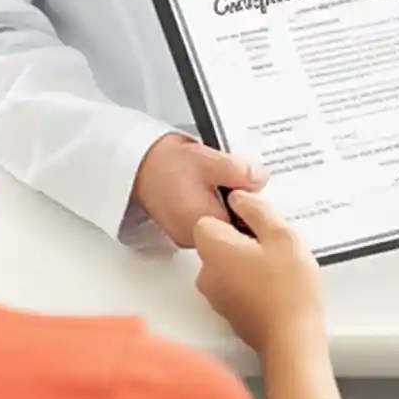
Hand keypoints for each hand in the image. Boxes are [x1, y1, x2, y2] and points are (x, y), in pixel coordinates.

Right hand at [133, 134, 267, 247]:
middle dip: (239, 207)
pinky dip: (211, 209)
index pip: (244, 227)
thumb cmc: (167, 163)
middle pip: (232, 230)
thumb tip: (260, 181)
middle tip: (231, 182)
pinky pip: (206, 223)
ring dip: (225, 208)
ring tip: (215, 184)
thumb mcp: (208, 160)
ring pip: (220, 227)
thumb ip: (238, 171)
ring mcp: (186, 237)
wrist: (137, 164)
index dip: (252, 206)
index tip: (248, 188)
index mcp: (202, 223)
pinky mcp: (182, 231)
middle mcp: (192, 238)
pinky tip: (207, 192)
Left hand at [193, 191, 324, 357]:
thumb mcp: (281, 235)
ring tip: (279, 269)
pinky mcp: (229, 313)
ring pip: (227, 265)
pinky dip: (252, 283)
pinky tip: (276, 287)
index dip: (233, 216)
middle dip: (243, 240)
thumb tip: (240, 198)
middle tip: (274, 246)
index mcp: (214, 249)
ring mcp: (216, 296)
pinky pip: (235, 286)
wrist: (291, 340)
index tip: (256, 221)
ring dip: (248, 262)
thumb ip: (257, 209)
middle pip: (218, 242)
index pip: (207, 219)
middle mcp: (207, 273)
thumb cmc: (288, 290)